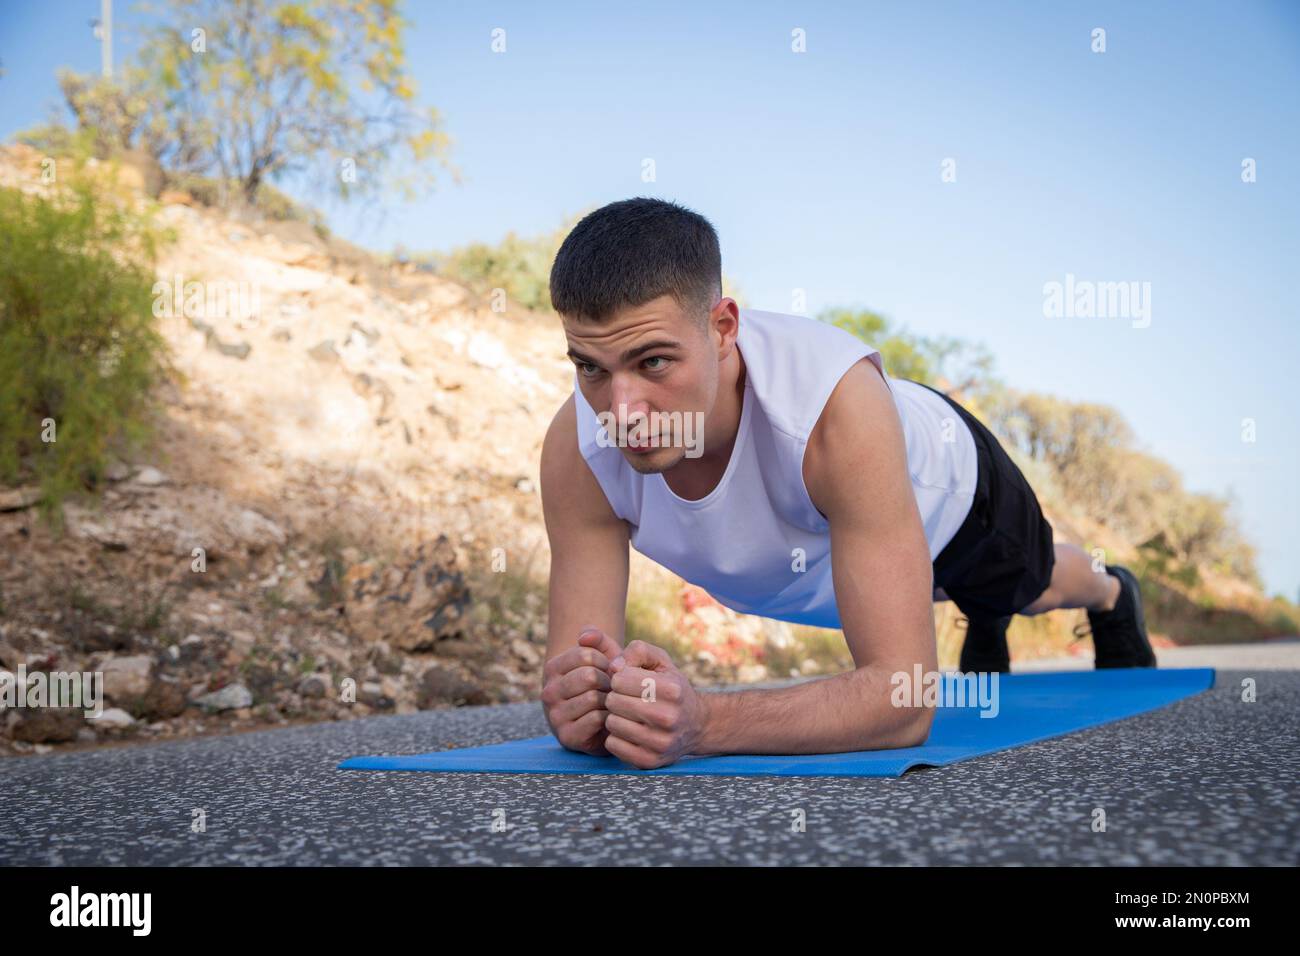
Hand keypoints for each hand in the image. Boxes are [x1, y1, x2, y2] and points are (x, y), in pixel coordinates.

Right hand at [541, 626, 620, 755]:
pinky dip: (609, 717)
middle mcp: (548, 692)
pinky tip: (609, 718)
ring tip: (611, 702)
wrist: (601, 721)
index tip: (608, 670)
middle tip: (612, 689)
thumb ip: (597, 638)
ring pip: (593, 698)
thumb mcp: (603, 656)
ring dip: (610, 700)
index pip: (586, 654)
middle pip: (590, 676)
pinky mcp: (568, 736)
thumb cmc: (604, 683)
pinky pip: (597, 719)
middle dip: (609, 681)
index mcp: (552, 668)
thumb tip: (584, 636)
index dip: (605, 661)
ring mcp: (555, 716)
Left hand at [604, 640, 707, 768]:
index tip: (628, 682)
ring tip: (628, 714)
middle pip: (614, 701)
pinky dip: (616, 736)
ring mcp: (660, 743)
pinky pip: (612, 745)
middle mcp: (668, 717)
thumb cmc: (671, 687)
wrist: (696, 725)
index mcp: (672, 690)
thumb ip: (637, 650)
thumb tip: (613, 667)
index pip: (620, 679)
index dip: (620, 678)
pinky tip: (629, 730)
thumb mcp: (661, 661)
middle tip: (626, 698)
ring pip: (612, 724)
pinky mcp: (650, 761)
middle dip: (615, 696)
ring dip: (615, 716)